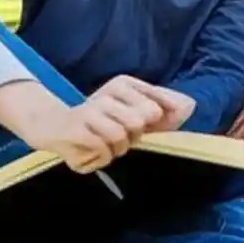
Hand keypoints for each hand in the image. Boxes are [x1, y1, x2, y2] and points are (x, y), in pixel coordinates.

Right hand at [35, 76, 194, 173]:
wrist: (54, 125)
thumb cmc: (100, 121)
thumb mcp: (131, 110)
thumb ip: (163, 107)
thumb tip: (190, 106)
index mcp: (124, 84)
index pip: (157, 108)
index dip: (155, 125)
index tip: (143, 127)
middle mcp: (108, 93)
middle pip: (141, 123)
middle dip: (132, 138)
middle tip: (118, 136)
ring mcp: (91, 110)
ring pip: (121, 139)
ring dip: (115, 150)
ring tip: (104, 145)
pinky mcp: (76, 129)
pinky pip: (104, 151)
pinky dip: (101, 158)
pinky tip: (91, 150)